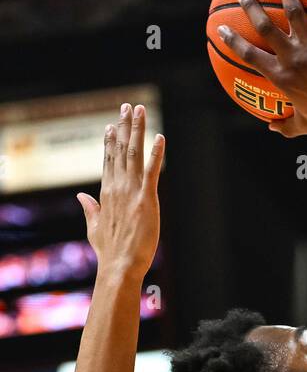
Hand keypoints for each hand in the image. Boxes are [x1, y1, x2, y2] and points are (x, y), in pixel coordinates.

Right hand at [77, 104, 164, 278]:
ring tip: (139, 111)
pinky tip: (160, 137)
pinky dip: (156, 154)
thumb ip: (90, 208)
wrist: (120, 265)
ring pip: (133, 154)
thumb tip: (80, 195)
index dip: (110, 142)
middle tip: (128, 106)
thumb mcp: (95, 227)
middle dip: (124, 126)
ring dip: (137, 130)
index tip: (112, 125)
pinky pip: (152, 172)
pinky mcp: (146, 200)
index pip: (108, 161)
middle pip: (120, 150)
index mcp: (106, 193)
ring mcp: (131, 192)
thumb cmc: (109, 251)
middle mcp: (117, 187)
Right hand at [219, 0, 306, 136]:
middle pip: (265, 26)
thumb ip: (286, 126)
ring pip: (293, 10)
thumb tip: (271, 126)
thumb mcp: (305, 126)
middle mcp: (293, 58)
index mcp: (281, 78)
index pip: (249, 56)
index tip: (221, 28)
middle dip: (250, 5)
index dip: (233, 41)